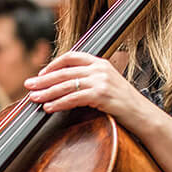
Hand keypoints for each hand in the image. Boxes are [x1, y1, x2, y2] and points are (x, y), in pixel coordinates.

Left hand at [24, 51, 148, 131]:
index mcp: (100, 62)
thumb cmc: (124, 103)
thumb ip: (91, 79)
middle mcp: (100, 68)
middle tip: (28, 85)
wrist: (143, 115)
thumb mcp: (108, 84)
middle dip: (43, 79)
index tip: (41, 73)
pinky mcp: (101, 94)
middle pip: (64, 71)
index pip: (71, 56)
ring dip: (46, 92)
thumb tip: (67, 84)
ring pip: (66, 85)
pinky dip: (58, 103)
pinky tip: (48, 108)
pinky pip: (73, 98)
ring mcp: (101, 81)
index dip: (53, 64)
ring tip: (33, 98)